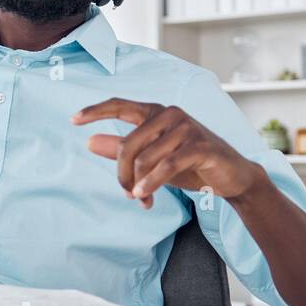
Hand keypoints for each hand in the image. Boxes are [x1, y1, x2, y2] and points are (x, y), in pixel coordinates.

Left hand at [72, 98, 265, 208]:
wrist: (232, 177)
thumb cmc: (189, 165)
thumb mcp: (151, 158)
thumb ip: (121, 150)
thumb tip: (89, 141)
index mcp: (155, 112)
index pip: (120, 106)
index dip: (95, 111)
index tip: (72, 120)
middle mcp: (170, 114)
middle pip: (128, 144)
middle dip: (122, 174)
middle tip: (127, 194)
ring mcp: (187, 127)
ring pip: (144, 158)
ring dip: (139, 185)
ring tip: (142, 199)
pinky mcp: (201, 145)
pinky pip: (166, 166)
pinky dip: (152, 184)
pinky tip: (145, 197)